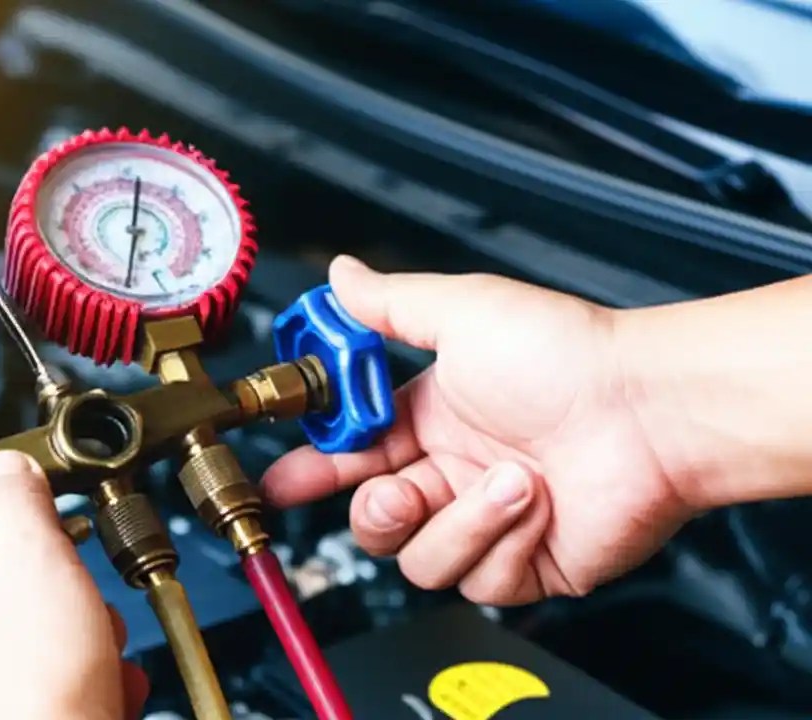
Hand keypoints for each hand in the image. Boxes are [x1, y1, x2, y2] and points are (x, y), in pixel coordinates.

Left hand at [0, 451, 148, 719]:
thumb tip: (7, 469)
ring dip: (73, 637)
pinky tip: (106, 688)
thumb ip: (18, 501)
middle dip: (54, 592)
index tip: (42, 529)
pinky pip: (27, 689)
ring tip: (101, 651)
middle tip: (81, 599)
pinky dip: (70, 682)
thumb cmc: (32, 695)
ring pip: (17, 642)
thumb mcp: (37, 563)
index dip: (7, 529)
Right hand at [263, 256, 694, 603]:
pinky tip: (537, 504)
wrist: (649, 411)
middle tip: (398, 490)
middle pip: (375, 521)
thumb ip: (388, 304)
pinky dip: (505, 543)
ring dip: (462, 522)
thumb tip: (341, 276)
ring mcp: (488, 523)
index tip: (285, 481)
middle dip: (376, 512)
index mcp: (430, 420)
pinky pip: (480, 582)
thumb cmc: (570, 355)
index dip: (313, 472)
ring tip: (512, 480)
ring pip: (422, 560)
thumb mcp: (464, 311)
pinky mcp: (525, 565)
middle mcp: (453, 473)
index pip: (351, 456)